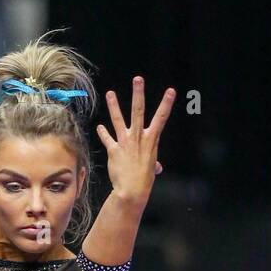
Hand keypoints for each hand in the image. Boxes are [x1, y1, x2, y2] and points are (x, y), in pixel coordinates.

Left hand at [96, 77, 174, 203]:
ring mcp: (125, 142)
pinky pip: (107, 138)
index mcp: (151, 140)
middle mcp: (138, 138)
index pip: (161, 118)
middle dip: (138, 94)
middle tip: (138, 79)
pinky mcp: (113, 150)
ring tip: (110, 93)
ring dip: (114, 106)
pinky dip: (103, 133)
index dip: (166, 104)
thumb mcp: (151, 168)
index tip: (171, 91)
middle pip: (138, 111)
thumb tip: (157, 167)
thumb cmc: (144, 180)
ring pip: (119, 120)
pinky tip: (99, 127)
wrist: (131, 190)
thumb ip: (153, 162)